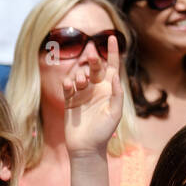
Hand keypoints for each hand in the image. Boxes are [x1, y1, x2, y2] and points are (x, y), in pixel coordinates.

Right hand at [63, 34, 124, 156]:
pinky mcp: (70, 101)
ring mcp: (82, 94)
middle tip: (91, 54)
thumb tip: (117, 78)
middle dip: (93, 59)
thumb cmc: (103, 132)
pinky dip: (68, 83)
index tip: (110, 37)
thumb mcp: (115, 114)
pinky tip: (69, 86)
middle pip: (95, 67)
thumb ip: (117, 95)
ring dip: (81, 74)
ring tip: (81, 81)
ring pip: (80, 75)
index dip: (112, 52)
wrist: (86, 148)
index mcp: (109, 89)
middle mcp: (96, 89)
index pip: (112, 66)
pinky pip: (68, 87)